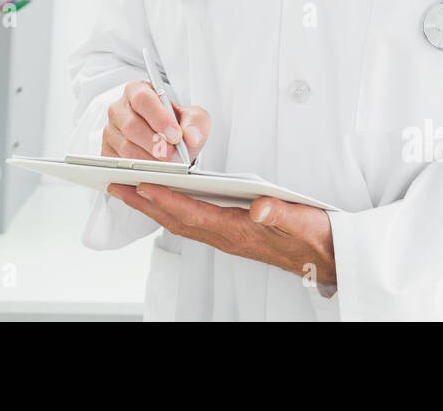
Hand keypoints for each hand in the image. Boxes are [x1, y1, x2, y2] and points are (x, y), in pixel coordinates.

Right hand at [102, 80, 209, 163]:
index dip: (159, 118)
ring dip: (149, 160)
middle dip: (156, 144)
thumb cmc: (176, 125)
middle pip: (131, 125)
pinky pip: (118, 164)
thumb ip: (195, 124)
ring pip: (125, 148)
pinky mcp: (107, 152)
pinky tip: (153, 173)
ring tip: (167, 166)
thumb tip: (191, 138)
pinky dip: (137, 171)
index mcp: (138, 91)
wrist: (169, 143)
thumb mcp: (193, 118)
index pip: (142, 99)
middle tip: (174, 156)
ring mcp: (110, 131)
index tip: (176, 135)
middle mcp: (119, 109)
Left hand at [106, 184, 336, 288]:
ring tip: (129, 191)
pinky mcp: (232, 235)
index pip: (192, 214)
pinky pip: (192, 223)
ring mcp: (227, 238)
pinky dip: (172, 210)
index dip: (164, 199)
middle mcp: (227, 237)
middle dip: (144, 203)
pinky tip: (165, 200)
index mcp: (239, 231)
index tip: (140, 184)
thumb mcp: (303, 220)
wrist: (327, 258)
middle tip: (115, 187)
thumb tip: (258, 206)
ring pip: (181, 222)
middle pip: (176, 220)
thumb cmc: (314, 236)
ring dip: (153, 207)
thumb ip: (280, 213)